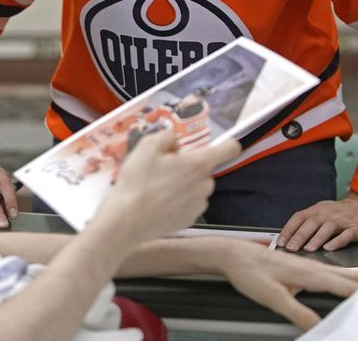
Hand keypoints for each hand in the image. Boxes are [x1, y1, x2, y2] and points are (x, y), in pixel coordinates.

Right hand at [100, 131, 240, 241]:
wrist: (127, 220)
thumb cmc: (138, 180)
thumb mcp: (147, 146)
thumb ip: (167, 136)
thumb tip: (176, 143)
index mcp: (198, 164)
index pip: (230, 149)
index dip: (227, 144)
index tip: (220, 145)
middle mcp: (205, 184)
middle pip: (204, 169)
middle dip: (188, 166)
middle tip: (164, 169)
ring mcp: (199, 205)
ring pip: (197, 187)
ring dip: (184, 184)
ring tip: (158, 188)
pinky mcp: (190, 220)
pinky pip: (190, 204)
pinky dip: (179, 201)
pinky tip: (159, 203)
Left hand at [217, 239, 357, 330]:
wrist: (232, 254)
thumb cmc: (250, 272)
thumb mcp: (273, 298)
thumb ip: (299, 313)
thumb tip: (321, 328)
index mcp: (311, 273)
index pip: (349, 287)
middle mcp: (313, 267)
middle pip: (353, 276)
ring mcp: (308, 266)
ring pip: (344, 272)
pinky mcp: (302, 268)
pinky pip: (333, 274)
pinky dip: (349, 280)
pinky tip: (348, 287)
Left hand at [277, 190, 357, 251]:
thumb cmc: (341, 214)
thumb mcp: (323, 213)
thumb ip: (309, 224)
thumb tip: (290, 239)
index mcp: (317, 210)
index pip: (299, 218)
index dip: (288, 229)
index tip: (280, 242)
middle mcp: (328, 214)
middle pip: (310, 223)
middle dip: (299, 236)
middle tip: (290, 248)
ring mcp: (342, 221)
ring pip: (327, 228)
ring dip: (316, 239)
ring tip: (307, 249)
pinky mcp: (356, 228)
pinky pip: (346, 235)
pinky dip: (337, 241)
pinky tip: (330, 248)